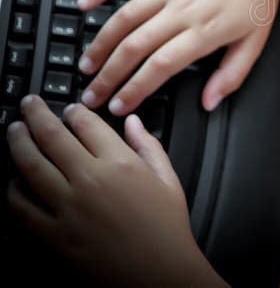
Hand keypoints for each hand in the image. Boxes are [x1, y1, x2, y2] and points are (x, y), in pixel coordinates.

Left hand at [6, 95, 224, 286]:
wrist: (158, 275)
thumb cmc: (167, 231)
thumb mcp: (168, 180)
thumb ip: (149, 146)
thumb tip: (132, 122)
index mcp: (121, 164)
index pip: (87, 124)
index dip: (74, 111)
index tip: (69, 109)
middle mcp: (91, 181)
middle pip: (51, 136)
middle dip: (35, 114)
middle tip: (28, 105)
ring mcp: (67, 208)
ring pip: (30, 165)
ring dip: (17, 143)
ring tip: (13, 131)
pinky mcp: (52, 236)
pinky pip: (21, 207)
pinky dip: (13, 191)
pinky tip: (14, 182)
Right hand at [76, 0, 279, 114]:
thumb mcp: (254, 43)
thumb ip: (231, 75)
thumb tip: (209, 102)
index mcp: (205, 31)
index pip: (160, 66)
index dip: (135, 89)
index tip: (118, 105)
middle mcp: (182, 10)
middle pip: (135, 46)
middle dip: (109, 75)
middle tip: (92, 94)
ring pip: (124, 17)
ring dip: (101, 43)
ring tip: (86, 64)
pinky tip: (84, 5)